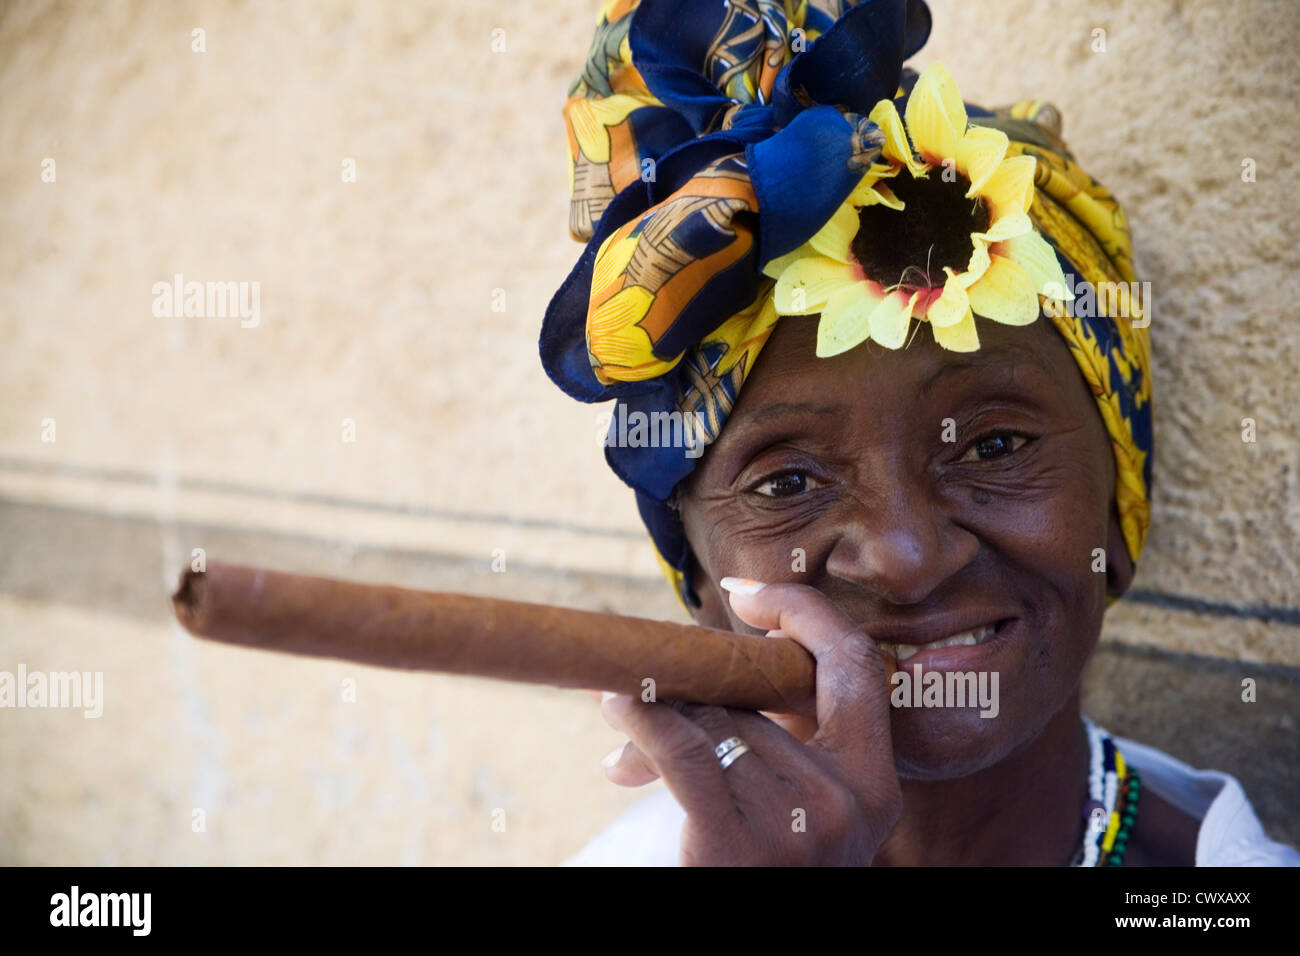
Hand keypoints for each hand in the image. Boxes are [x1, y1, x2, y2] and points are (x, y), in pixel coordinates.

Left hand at [598, 581, 900, 865]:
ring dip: (659, 721)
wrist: (734, 949)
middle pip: (760, 697)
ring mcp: (799, 826)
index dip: (804, 613)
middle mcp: (850, 803)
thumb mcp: (791, 808)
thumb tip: (692, 673)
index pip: (855, 665)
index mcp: (877, 785)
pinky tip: (615, 704)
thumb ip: (771, 742)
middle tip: (650, 686)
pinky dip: (641, 718)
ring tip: (625, 745)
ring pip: (713, 724)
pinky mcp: (737, 845)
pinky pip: (681, 750)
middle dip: (698, 686)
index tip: (748, 592)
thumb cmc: (754, 871)